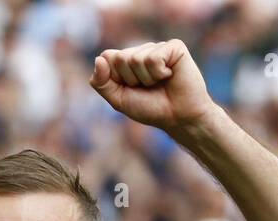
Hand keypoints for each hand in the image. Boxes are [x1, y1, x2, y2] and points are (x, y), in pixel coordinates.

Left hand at [89, 39, 216, 132]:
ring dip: (146, 79)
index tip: (130, 88)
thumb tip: (99, 58)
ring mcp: (158, 47)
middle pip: (120, 58)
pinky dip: (158, 73)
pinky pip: (153, 58)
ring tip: (159, 83)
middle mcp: (142, 50)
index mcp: (127, 61)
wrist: (178, 117)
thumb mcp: (118, 99)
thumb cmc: (150, 108)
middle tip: (147, 87)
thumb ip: (101, 82)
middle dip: (130, 79)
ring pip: (136, 59)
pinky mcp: (174, 46)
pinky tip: (169, 75)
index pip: (107, 56)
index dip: (115, 77)